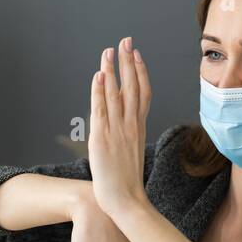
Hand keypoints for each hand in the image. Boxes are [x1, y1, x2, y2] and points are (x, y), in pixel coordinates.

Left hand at [88, 36, 151, 218]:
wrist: (126, 200)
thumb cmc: (127, 182)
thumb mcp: (131, 153)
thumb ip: (127, 135)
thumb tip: (123, 126)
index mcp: (138, 128)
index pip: (142, 92)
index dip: (140, 71)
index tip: (137, 55)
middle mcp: (130, 125)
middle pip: (131, 86)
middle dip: (128, 62)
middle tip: (125, 41)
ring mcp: (117, 131)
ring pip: (115, 94)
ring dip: (111, 71)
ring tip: (109, 51)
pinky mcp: (102, 138)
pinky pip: (101, 110)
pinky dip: (99, 93)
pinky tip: (98, 77)